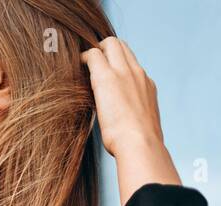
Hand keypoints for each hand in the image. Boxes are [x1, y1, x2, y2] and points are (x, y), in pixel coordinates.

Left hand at [81, 37, 180, 202]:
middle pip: (122, 46)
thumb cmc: (139, 145)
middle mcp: (138, 74)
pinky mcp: (107, 77)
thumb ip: (133, 120)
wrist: (140, 144)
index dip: (117, 61)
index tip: (103, 69)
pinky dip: (83, 58)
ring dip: (94, 50)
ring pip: (110, 44)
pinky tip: (73, 67)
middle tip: (87, 60)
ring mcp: (125, 72)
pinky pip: (94, 55)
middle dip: (105, 48)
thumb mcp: (140, 128)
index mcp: (147, 86)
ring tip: (79, 62)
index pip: (132, 62)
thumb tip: (128, 134)